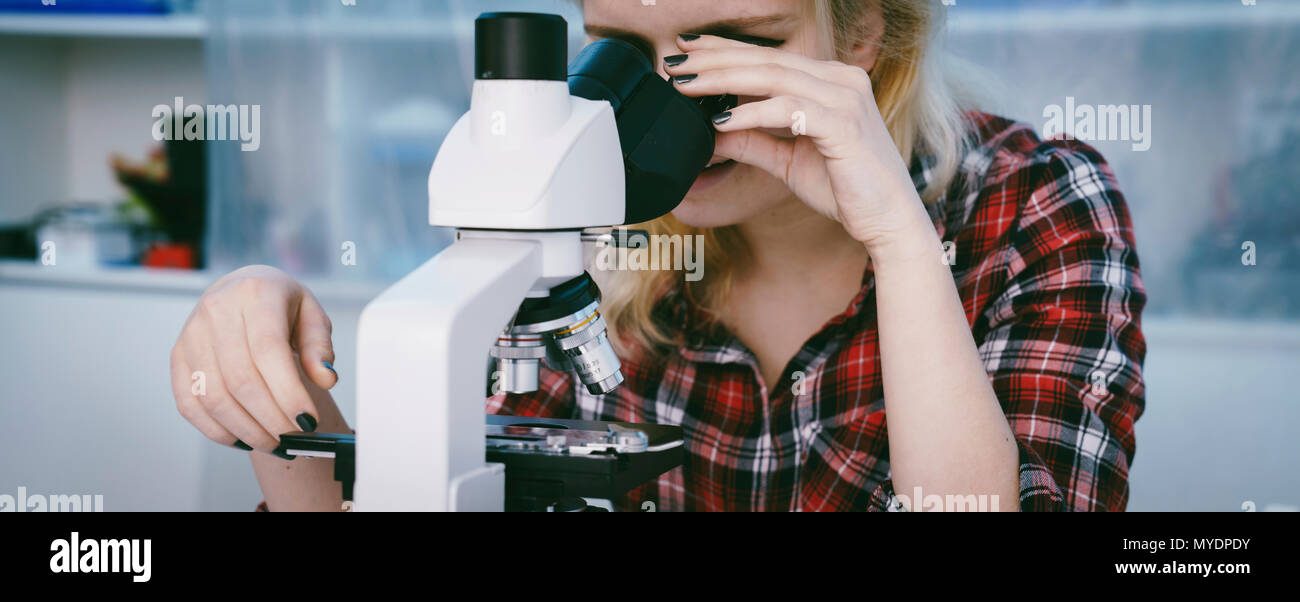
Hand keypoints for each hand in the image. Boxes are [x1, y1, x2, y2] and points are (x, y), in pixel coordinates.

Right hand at [170, 265, 338, 454]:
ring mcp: (191, 334)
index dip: (288, 392)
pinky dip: (217, 430)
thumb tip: (325, 379)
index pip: (268, 351)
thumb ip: (319, 347)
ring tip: (273, 443)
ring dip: (246, 430)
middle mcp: (217, 311)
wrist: (242, 289)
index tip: (308, 421)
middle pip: (240, 379)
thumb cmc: (281, 305)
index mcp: (256, 294)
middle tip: (293, 438)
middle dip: (270, 418)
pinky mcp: (178, 356)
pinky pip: (190, 404)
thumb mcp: (311, 314)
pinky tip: (244, 439)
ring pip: (214, 397)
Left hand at [666, 35, 931, 249]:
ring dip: (724, 79)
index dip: (725, 50)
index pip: (770, 57)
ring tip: (687, 85)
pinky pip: (788, 110)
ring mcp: (845, 98)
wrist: (888, 221)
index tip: (686, 49)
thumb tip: (711, 131)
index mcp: (831, 82)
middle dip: (715, 59)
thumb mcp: (788, 161)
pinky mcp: (844, 124)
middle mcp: (841, 80)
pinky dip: (751, 114)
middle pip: (767, 60)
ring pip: (774, 77)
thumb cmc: (846, 189)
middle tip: (674, 62)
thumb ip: (753, 142)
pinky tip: (721, 120)